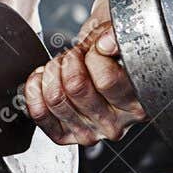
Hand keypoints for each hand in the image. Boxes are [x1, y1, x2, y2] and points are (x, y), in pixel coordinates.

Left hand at [22, 19, 146, 146]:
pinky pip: (39, 114)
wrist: (104, 67)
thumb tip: (105, 44)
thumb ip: (116, 36)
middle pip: (76, 87)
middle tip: (76, 54)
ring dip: (52, 72)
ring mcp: (90, 133)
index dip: (93, 53)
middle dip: (70, 60)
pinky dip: (35, 90)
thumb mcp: (121, 36)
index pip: (106, 79)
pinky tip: (44, 79)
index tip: (97, 45)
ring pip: (56, 98)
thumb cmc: (114, 53)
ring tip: (61, 66)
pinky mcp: (65, 136)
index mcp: (137, 103)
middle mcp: (116, 124)